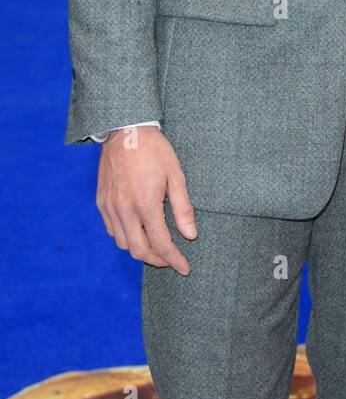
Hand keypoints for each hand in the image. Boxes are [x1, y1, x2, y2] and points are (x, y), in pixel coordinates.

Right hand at [96, 126, 196, 274]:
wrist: (125, 130)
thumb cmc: (155, 150)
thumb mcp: (176, 176)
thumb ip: (183, 208)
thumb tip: (190, 235)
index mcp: (145, 204)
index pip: (161, 244)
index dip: (174, 260)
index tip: (185, 268)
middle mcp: (124, 209)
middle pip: (139, 251)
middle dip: (157, 261)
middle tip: (172, 260)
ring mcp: (110, 207)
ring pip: (123, 244)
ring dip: (141, 250)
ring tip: (157, 246)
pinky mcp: (101, 202)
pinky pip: (112, 230)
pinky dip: (126, 237)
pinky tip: (138, 231)